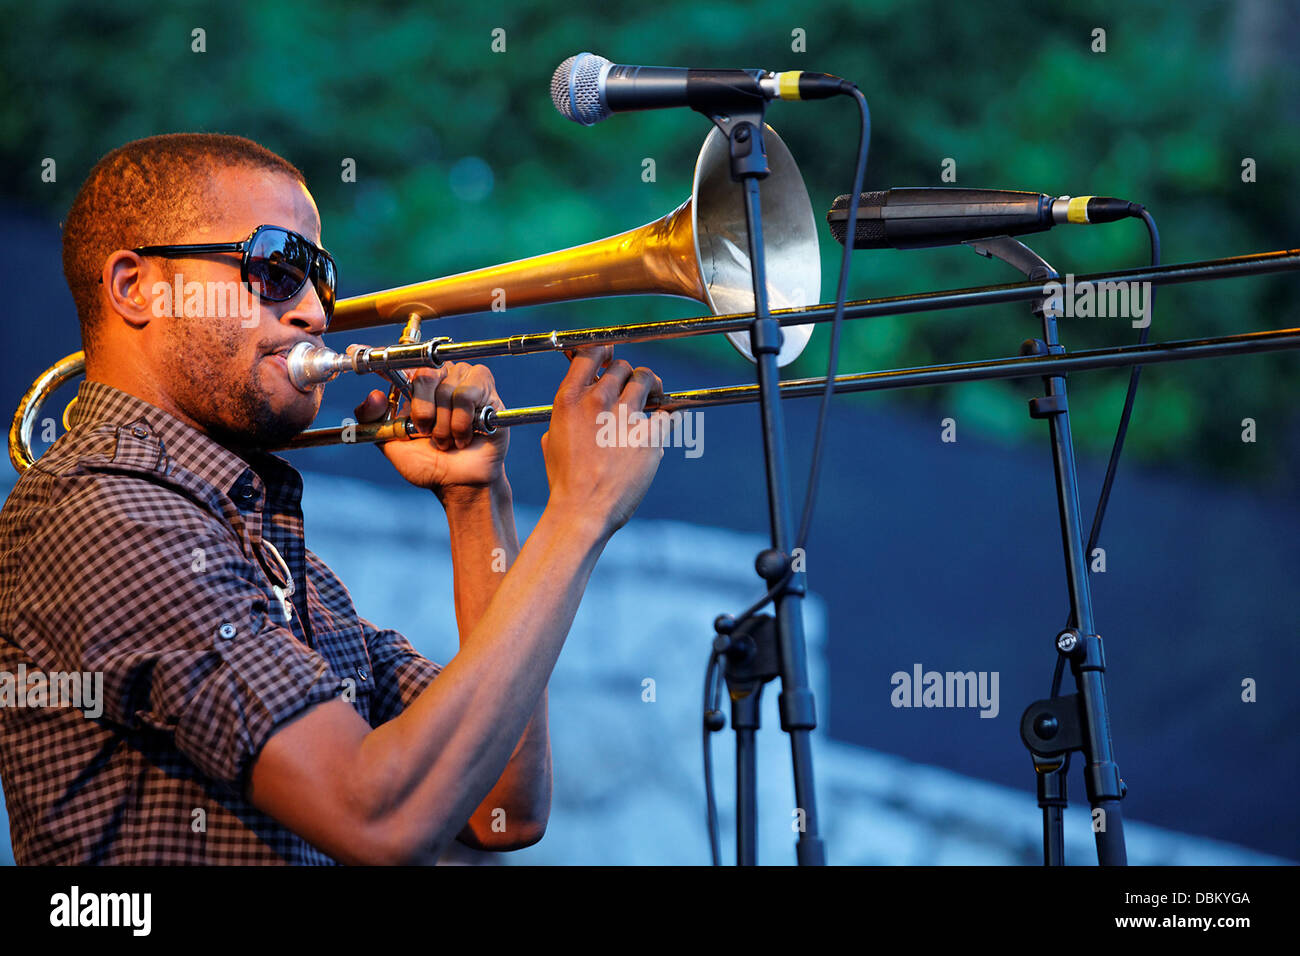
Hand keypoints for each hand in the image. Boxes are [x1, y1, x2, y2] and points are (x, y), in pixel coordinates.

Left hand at [353, 354, 508, 495]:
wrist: (458, 483)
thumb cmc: (429, 463)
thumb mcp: (391, 443)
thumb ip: (374, 420)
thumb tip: (373, 395)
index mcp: (414, 385)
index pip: (396, 360)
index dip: (376, 353)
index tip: (353, 350)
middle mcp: (439, 375)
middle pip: (424, 373)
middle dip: (422, 410)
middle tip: (425, 432)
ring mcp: (464, 379)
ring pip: (446, 388)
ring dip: (444, 424)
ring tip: (448, 439)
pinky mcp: (486, 389)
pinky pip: (466, 395)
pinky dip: (461, 421)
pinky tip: (464, 435)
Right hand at [541, 346, 667, 537]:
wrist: (582, 512)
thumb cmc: (565, 481)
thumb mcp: (553, 440)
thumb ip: (566, 415)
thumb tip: (577, 402)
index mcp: (569, 399)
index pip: (591, 353)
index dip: (604, 350)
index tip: (611, 356)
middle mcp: (597, 401)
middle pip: (622, 366)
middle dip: (629, 376)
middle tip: (634, 389)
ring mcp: (624, 416)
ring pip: (647, 380)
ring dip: (653, 387)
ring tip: (655, 398)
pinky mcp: (649, 435)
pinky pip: (668, 412)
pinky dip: (669, 416)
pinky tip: (667, 423)